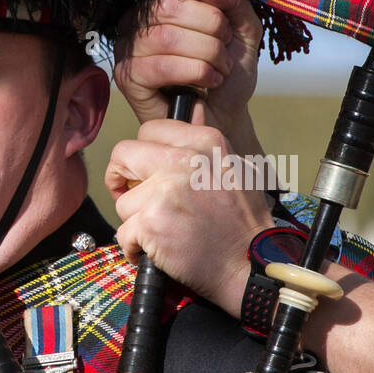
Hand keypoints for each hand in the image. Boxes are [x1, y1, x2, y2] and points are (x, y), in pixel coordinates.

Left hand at [105, 120, 273, 314]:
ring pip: (123, 201)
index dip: (142, 154)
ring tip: (162, 233)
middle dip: (122, 179)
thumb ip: (206, 145)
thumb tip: (192, 108)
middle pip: (123, 154)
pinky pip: (123, 234)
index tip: (146, 173)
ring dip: (135, 221)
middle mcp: (183, 161)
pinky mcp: (151, 223)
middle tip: (136, 200)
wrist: (251, 264)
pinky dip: (135, 249)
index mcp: (204, 142)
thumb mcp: (236, 168)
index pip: (149, 130)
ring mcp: (164, 192)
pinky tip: (157, 252)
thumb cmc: (245, 223)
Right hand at [114, 0, 264, 156]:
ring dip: (206, 52)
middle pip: (167, 4)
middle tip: (225, 46)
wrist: (226, 115)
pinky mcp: (128, 78)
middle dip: (210, 25)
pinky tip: (209, 80)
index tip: (217, 9)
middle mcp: (137, 20)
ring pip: (165, 36)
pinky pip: (159, 65)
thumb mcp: (243, 26)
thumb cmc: (228, 71)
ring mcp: (128, 48)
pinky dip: (195, 71)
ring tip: (221, 67)